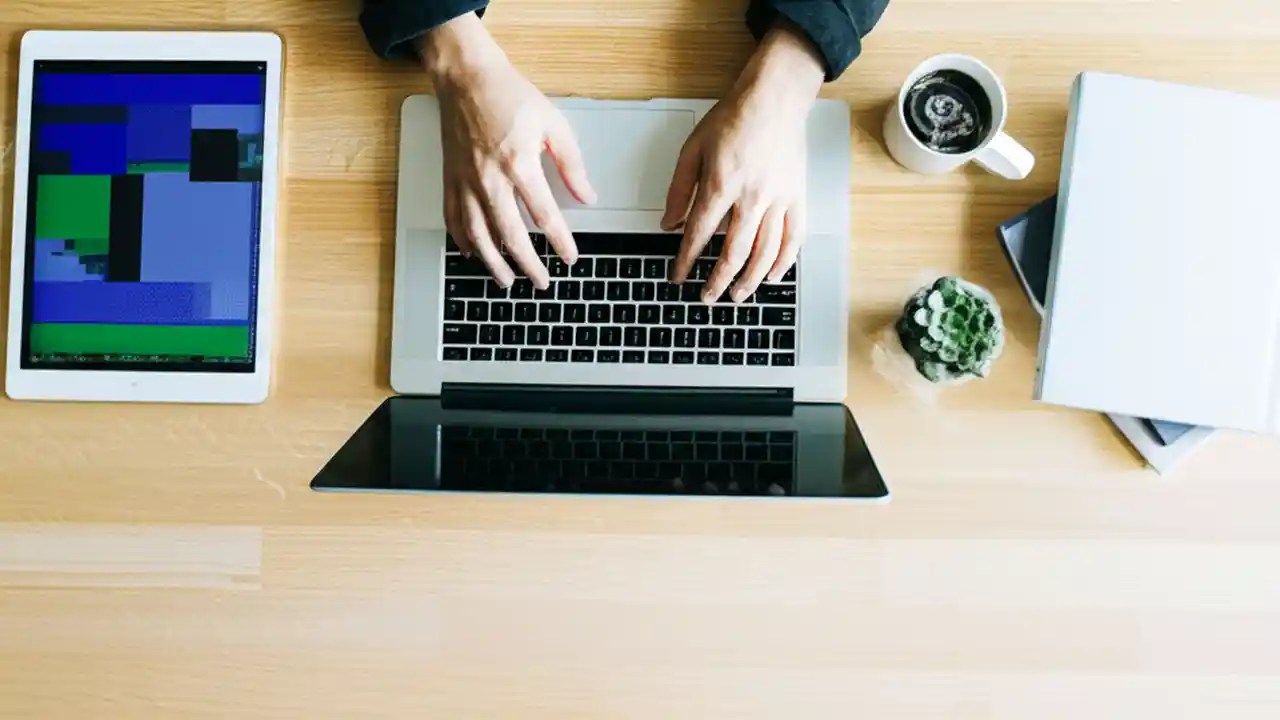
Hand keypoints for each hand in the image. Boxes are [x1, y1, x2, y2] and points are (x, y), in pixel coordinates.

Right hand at [421, 14, 595, 288]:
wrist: (466, 79)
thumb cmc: (509, 96)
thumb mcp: (553, 124)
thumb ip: (572, 164)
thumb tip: (587, 196)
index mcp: (518, 163)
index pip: (544, 215)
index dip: (559, 241)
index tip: (570, 258)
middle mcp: (489, 178)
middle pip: (510, 234)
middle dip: (528, 264)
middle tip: (541, 282)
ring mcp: (465, 181)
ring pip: (478, 234)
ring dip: (494, 262)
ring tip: (507, 281)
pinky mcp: (450, 180)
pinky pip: (454, 220)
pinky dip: (464, 241)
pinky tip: (474, 254)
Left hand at [662, 23, 824, 303]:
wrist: (773, 98)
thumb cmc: (733, 119)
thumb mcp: (692, 150)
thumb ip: (678, 190)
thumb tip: (668, 224)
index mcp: (721, 184)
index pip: (699, 235)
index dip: (686, 260)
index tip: (678, 276)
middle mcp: (752, 197)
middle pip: (734, 252)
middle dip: (717, 280)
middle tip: (707, 297)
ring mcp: (778, 199)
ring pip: (765, 252)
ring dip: (750, 280)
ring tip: (736, 296)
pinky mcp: (797, 197)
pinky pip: (794, 238)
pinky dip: (784, 262)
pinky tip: (773, 277)